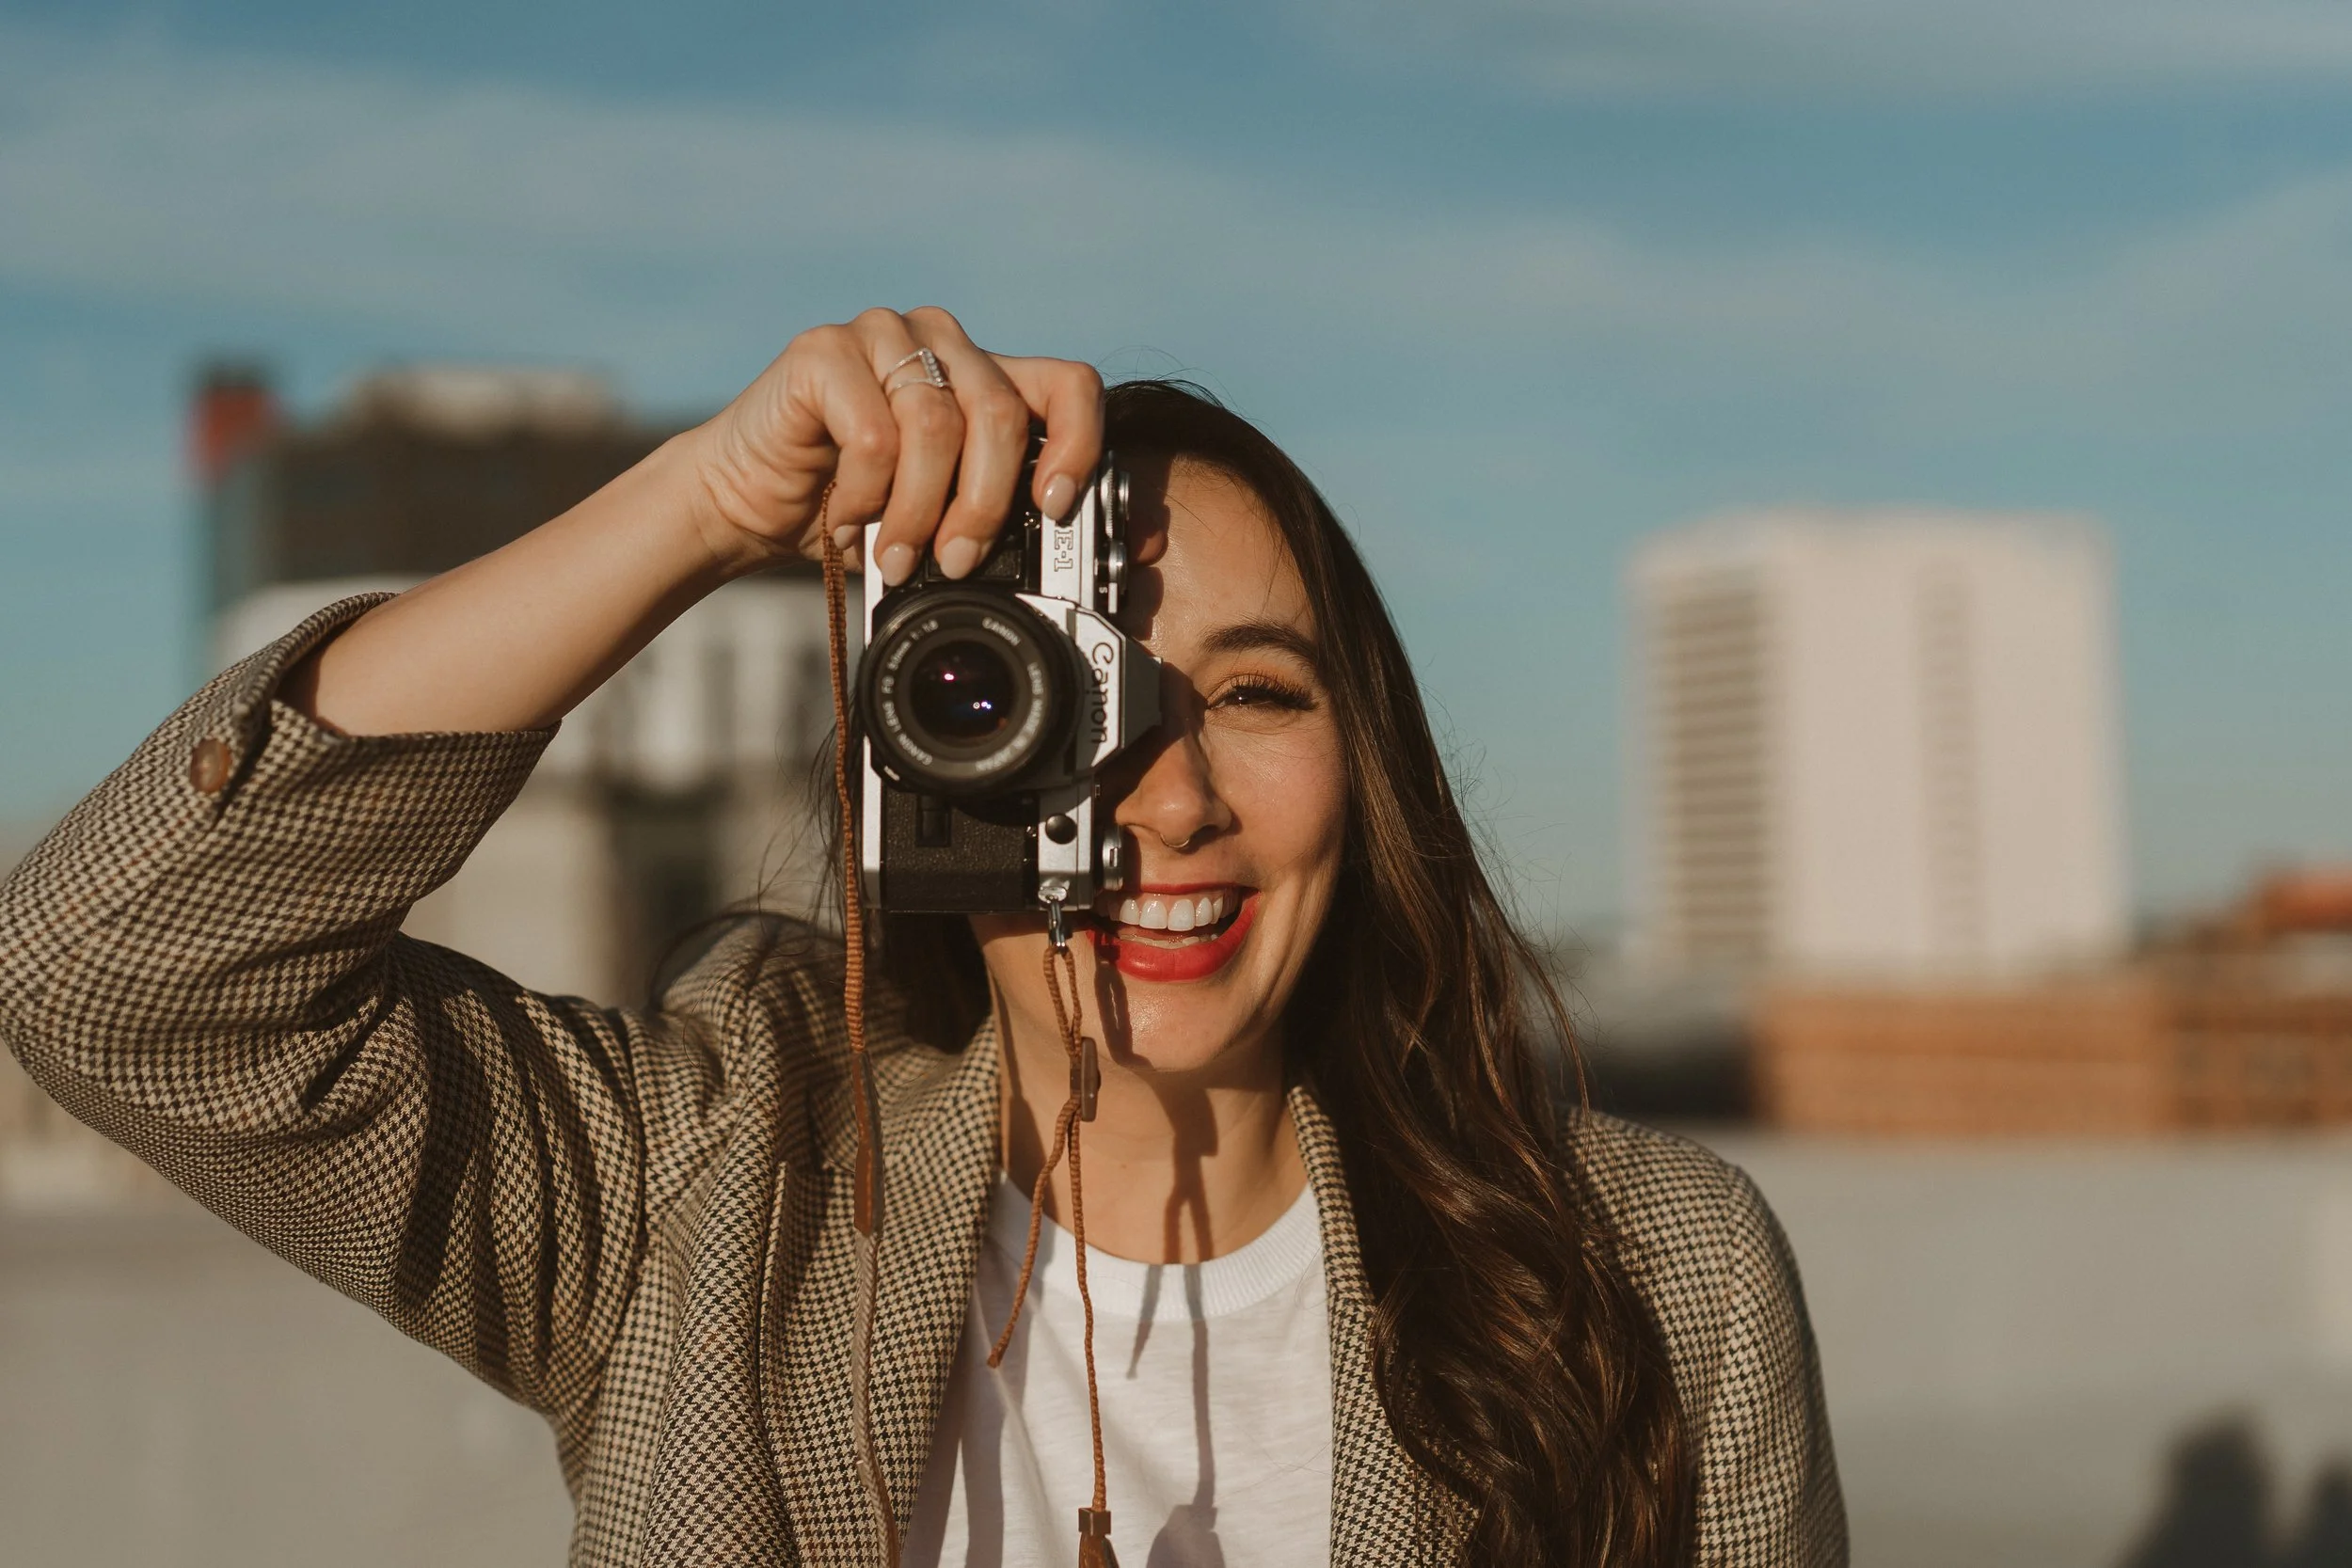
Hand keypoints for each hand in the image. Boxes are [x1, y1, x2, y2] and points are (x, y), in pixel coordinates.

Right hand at [687, 306, 1105, 585]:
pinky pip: (873, 433)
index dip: (1079, 446)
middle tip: (956, 562)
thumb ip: (993, 517)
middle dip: (983, 505)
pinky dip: (864, 493)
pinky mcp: (824, 349)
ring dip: (917, 512)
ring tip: (893, 557)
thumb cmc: (851, 513)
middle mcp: (941, 340)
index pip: (1070, 385)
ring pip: (936, 426)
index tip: (1053, 509)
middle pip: (1001, 413)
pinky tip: (844, 515)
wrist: (747, 504)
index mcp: (984, 375)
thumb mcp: (940, 520)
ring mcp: (883, 333)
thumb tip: (1061, 553)